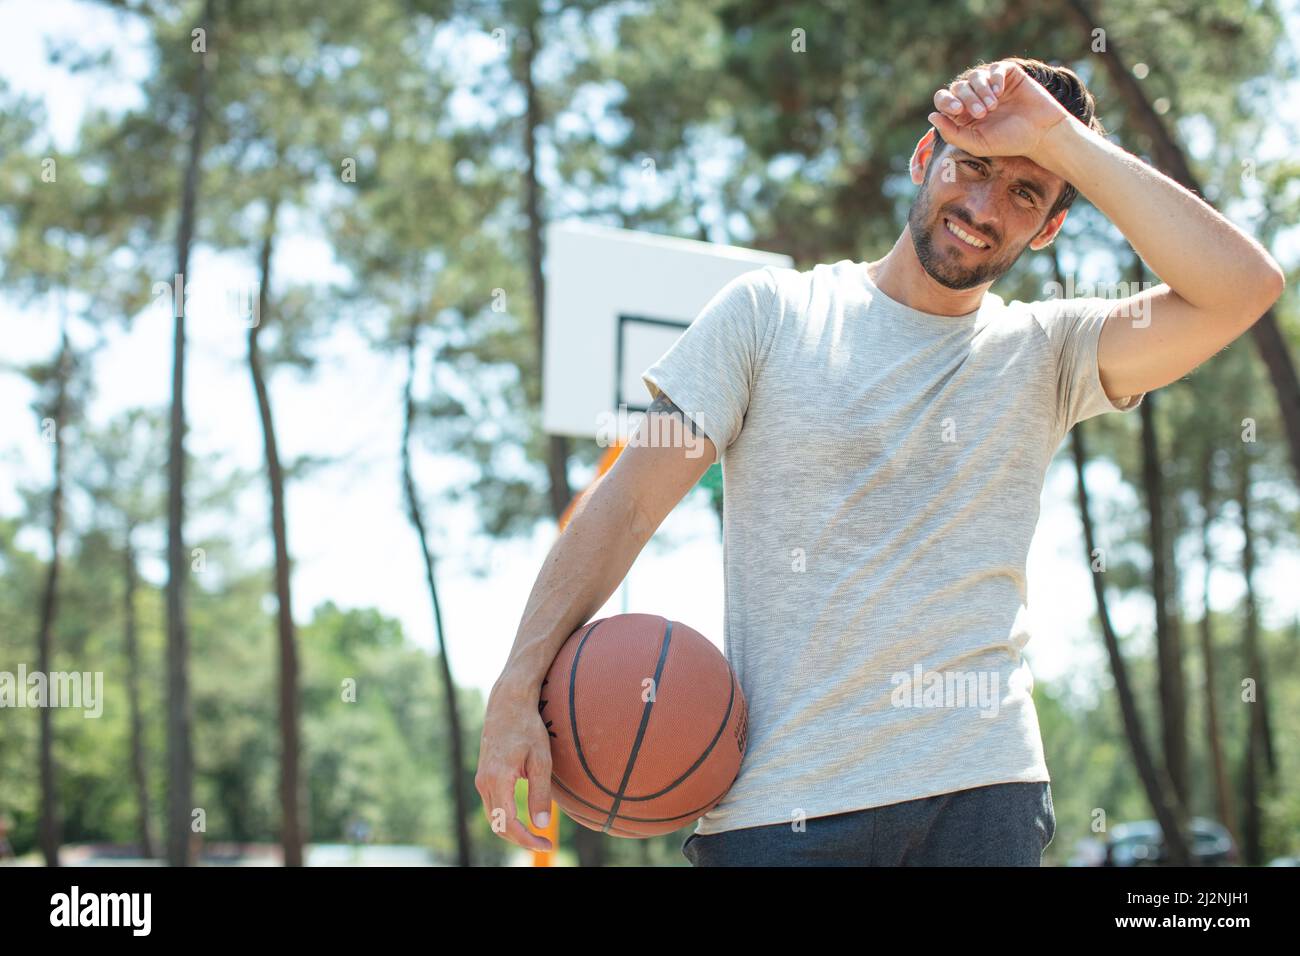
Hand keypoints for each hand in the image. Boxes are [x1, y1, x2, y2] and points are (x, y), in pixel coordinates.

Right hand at [475, 677, 554, 852]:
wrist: (508, 704)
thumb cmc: (528, 728)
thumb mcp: (541, 759)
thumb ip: (540, 793)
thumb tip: (541, 825)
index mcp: (498, 779)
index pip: (509, 823)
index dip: (527, 839)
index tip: (547, 844)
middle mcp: (484, 782)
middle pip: (498, 825)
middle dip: (520, 839)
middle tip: (545, 843)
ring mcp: (481, 780)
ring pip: (493, 817)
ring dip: (512, 830)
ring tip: (536, 835)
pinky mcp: (483, 776)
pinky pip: (492, 806)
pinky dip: (506, 818)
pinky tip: (524, 818)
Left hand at [927, 61, 1072, 161]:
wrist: (1040, 133)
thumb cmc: (1008, 141)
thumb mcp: (976, 143)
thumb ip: (952, 133)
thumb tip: (931, 116)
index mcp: (963, 114)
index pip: (943, 100)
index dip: (946, 101)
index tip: (957, 110)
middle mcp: (974, 97)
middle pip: (958, 87)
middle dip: (967, 99)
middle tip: (983, 113)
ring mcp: (991, 84)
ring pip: (974, 77)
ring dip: (981, 91)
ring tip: (993, 106)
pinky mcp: (1008, 74)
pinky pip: (994, 69)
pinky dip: (994, 79)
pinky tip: (1000, 92)